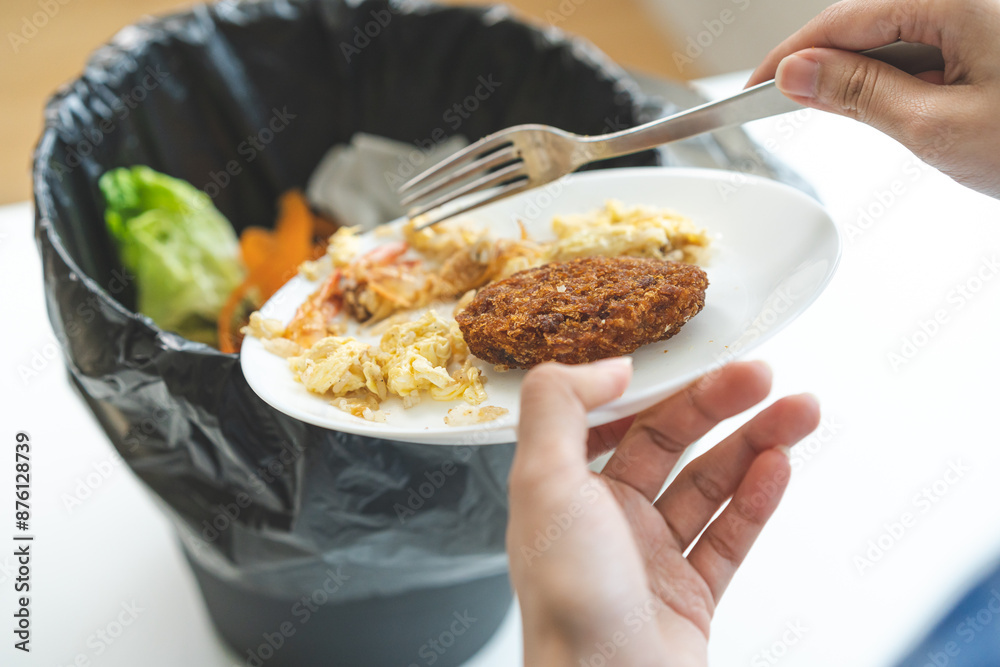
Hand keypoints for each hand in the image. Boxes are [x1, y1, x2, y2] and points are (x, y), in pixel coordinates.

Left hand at [507, 358, 819, 665]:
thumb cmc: (570, 600)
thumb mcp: (543, 483)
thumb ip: (559, 407)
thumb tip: (608, 364)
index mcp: (565, 490)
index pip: (615, 419)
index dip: (657, 386)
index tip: (695, 359)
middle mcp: (606, 519)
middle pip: (670, 444)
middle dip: (718, 406)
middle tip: (764, 374)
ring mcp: (651, 557)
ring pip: (709, 486)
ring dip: (754, 445)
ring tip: (799, 411)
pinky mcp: (691, 595)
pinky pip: (729, 536)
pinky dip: (756, 499)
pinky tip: (780, 465)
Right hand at [746, 0, 999, 198]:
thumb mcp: (935, 125)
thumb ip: (860, 93)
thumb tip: (798, 72)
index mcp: (955, 1)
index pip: (844, 19)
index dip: (791, 55)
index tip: (756, 87)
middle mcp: (969, 2)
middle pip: (869, 24)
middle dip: (824, 63)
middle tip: (781, 101)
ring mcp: (982, 21)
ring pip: (898, 40)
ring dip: (864, 74)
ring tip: (833, 108)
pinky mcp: (991, 45)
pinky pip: (931, 49)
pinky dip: (900, 78)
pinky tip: (891, 105)